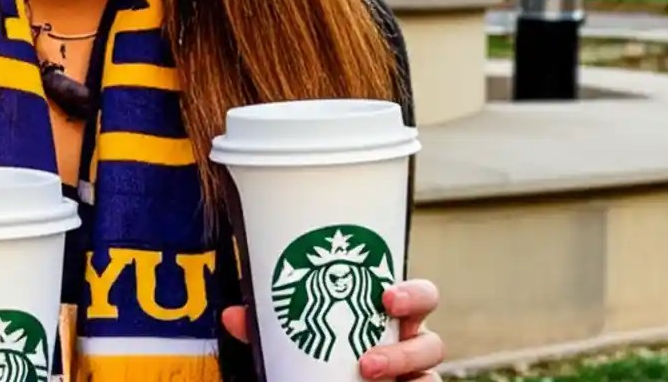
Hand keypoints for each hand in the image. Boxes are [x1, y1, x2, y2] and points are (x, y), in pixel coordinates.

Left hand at [220, 279, 444, 380]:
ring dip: (399, 370)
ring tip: (365, 372)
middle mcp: (409, 348)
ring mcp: (414, 379)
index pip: (420, 298)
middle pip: (434, 341)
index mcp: (388, 319)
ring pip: (430, 376)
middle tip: (370, 358)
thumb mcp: (296, 340)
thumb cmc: (320, 357)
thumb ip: (270, 329)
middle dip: (410, 344)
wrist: (316, 380)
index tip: (387, 296)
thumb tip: (233, 315)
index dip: (414, 294)